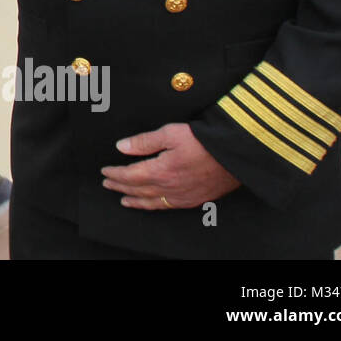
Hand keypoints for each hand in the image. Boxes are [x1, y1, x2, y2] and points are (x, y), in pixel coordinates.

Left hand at [101, 123, 241, 208]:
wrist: (235, 155)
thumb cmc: (204, 141)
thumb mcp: (171, 133)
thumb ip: (144, 142)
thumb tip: (121, 147)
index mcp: (161, 171)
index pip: (130, 175)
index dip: (115, 174)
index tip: (104, 171)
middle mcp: (170, 188)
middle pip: (138, 190)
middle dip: (120, 186)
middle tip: (107, 184)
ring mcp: (183, 196)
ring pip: (152, 202)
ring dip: (135, 200)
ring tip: (123, 199)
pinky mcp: (195, 199)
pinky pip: (168, 207)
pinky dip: (155, 206)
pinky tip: (152, 204)